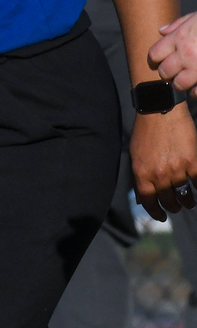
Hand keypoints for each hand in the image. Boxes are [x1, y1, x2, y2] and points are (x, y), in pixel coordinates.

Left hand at [131, 104, 196, 220]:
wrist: (159, 111)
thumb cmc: (146, 132)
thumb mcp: (136, 155)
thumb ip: (140, 176)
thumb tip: (144, 197)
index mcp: (141, 173)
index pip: (149, 201)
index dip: (156, 212)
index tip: (161, 216)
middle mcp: (158, 174)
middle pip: (168, 201)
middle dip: (173, 207)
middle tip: (177, 207)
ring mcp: (176, 169)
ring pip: (185, 195)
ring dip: (188, 202)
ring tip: (189, 202)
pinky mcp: (193, 162)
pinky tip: (196, 188)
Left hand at [150, 13, 196, 91]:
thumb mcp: (196, 17)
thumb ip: (178, 24)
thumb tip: (161, 31)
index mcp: (180, 38)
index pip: (155, 54)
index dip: (155, 60)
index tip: (157, 62)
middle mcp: (186, 54)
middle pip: (164, 71)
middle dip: (167, 73)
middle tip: (172, 73)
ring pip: (179, 84)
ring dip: (180, 84)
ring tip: (185, 82)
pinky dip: (196, 93)